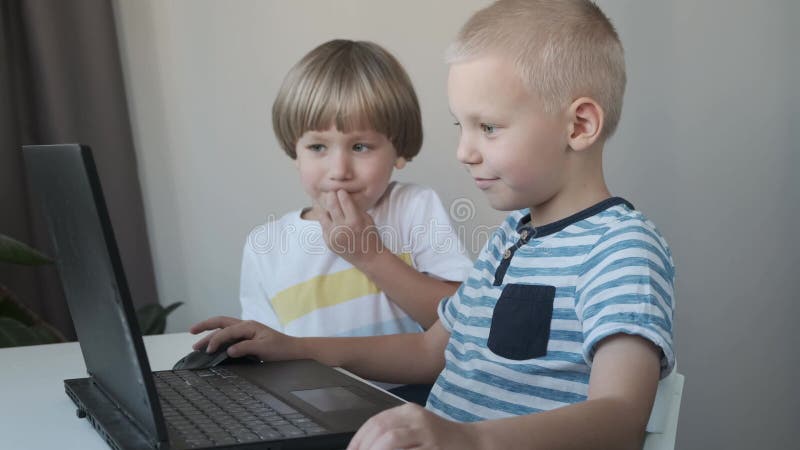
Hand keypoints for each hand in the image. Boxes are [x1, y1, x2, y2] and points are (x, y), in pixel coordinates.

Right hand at [189, 316, 297, 361]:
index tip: (207, 351)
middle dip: (205, 326)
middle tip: (191, 332)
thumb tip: (228, 349)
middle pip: (221, 323)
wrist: (294, 350)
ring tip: (197, 344)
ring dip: (210, 334)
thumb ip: (245, 348)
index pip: (226, 331)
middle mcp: (246, 326)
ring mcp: (247, 332)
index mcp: (248, 326)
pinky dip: (219, 339)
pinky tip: (213, 346)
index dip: (214, 340)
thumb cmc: (281, 349)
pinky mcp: (248, 339)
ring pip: (224, 330)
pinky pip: (229, 336)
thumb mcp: (264, 349)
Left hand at [319, 189, 383, 266]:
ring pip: (322, 215)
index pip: (344, 201)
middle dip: (331, 196)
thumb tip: (343, 196)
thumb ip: (355, 208)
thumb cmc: (370, 236)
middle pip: (332, 205)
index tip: (340, 190)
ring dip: (325, 208)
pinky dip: (326, 220)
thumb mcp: (367, 219)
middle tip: (331, 192)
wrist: (368, 258)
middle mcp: (342, 229)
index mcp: (355, 221)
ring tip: (328, 204)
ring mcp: (333, 236)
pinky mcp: (328, 242)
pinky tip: (329, 217)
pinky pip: (323, 226)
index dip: (341, 193)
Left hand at [346, 403, 482, 449]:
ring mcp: (428, 433)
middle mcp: (417, 419)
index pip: (375, 422)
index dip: (358, 440)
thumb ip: (393, 436)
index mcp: (408, 412)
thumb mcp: (416, 430)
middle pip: (381, 431)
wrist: (475, 444)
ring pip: (391, 441)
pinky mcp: (436, 448)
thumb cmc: (442, 441)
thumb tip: (364, 446)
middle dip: (364, 447)